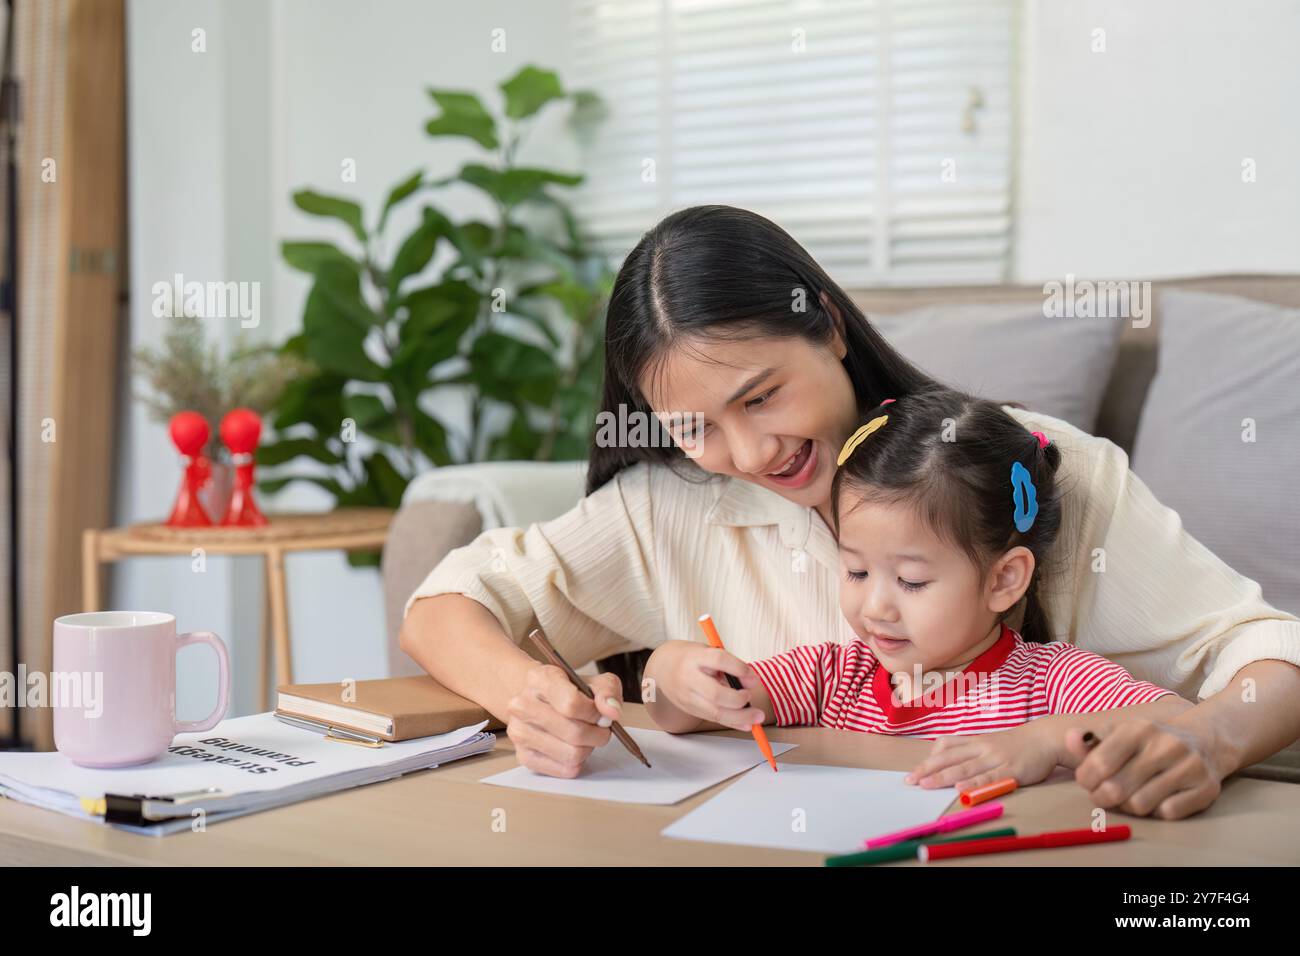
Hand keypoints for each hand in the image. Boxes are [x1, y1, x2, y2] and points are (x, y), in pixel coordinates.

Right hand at [505, 664, 623, 777]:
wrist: (538, 701)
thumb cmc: (568, 691)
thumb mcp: (592, 681)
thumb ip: (607, 691)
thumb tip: (612, 712)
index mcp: (539, 679)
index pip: (571, 703)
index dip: (595, 714)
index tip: (602, 715)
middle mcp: (522, 705)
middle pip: (574, 733)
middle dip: (597, 734)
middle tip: (600, 729)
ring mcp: (519, 732)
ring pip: (571, 754)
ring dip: (588, 749)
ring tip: (587, 738)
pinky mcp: (523, 756)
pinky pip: (564, 769)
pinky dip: (578, 762)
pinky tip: (575, 748)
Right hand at [652, 640, 765, 731]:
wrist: (662, 667)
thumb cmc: (691, 658)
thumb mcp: (708, 652)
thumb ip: (729, 665)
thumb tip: (751, 682)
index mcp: (695, 657)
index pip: (719, 660)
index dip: (739, 668)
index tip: (753, 676)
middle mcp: (689, 677)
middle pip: (716, 694)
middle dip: (739, 699)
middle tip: (749, 696)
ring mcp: (687, 696)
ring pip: (715, 712)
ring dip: (740, 717)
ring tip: (757, 717)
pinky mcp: (689, 709)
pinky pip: (713, 718)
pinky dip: (732, 722)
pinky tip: (746, 724)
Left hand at [905, 723, 1062, 791]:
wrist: (1045, 738)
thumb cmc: (1016, 744)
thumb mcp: (989, 742)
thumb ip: (970, 750)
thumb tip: (947, 762)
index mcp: (976, 741)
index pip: (946, 747)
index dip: (928, 760)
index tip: (913, 772)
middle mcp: (982, 748)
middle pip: (950, 758)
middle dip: (928, 769)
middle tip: (911, 781)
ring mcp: (996, 759)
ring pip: (966, 768)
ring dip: (944, 777)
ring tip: (927, 785)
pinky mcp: (1012, 770)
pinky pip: (990, 778)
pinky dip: (974, 783)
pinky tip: (962, 789)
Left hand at [1065, 718, 1222, 819]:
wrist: (1205, 740)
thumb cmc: (1150, 741)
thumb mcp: (1120, 734)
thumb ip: (1090, 741)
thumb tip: (1069, 737)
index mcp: (1139, 729)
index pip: (1100, 763)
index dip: (1086, 779)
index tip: (1087, 782)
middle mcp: (1166, 745)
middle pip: (1117, 789)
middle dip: (1102, 797)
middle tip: (1102, 796)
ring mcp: (1189, 766)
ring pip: (1140, 805)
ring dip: (1128, 807)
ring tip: (1127, 797)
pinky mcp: (1206, 788)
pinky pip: (1167, 813)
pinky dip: (1156, 811)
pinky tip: (1155, 799)